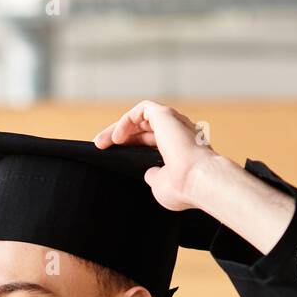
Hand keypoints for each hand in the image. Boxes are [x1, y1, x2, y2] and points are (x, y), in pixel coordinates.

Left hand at [93, 100, 218, 212]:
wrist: (197, 181)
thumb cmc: (184, 187)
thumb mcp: (161, 185)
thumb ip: (154, 176)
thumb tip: (148, 174)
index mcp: (178, 149)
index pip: (150, 142)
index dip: (130, 145)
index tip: (112, 155)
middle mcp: (178, 133)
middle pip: (142, 128)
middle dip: (119, 137)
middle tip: (100, 147)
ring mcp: (173, 122)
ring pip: (141, 117)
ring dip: (118, 128)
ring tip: (101, 143)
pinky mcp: (166, 115)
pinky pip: (142, 110)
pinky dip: (126, 120)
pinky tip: (116, 137)